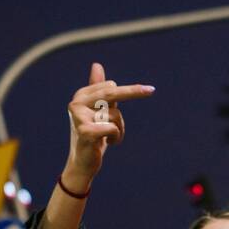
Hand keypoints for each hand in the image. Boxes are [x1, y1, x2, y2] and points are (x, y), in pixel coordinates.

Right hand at [61, 62, 153, 191]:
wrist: (83, 163)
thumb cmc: (94, 136)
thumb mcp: (99, 111)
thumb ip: (99, 90)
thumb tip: (96, 65)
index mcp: (81, 95)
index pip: (109, 86)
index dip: (127, 92)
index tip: (143, 93)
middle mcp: (77, 103)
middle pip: (111, 92)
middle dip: (133, 92)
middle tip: (151, 90)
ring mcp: (79, 118)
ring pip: (115, 114)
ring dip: (119, 128)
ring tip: (110, 138)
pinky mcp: (85, 132)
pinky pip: (112, 127)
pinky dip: (116, 136)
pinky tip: (108, 144)